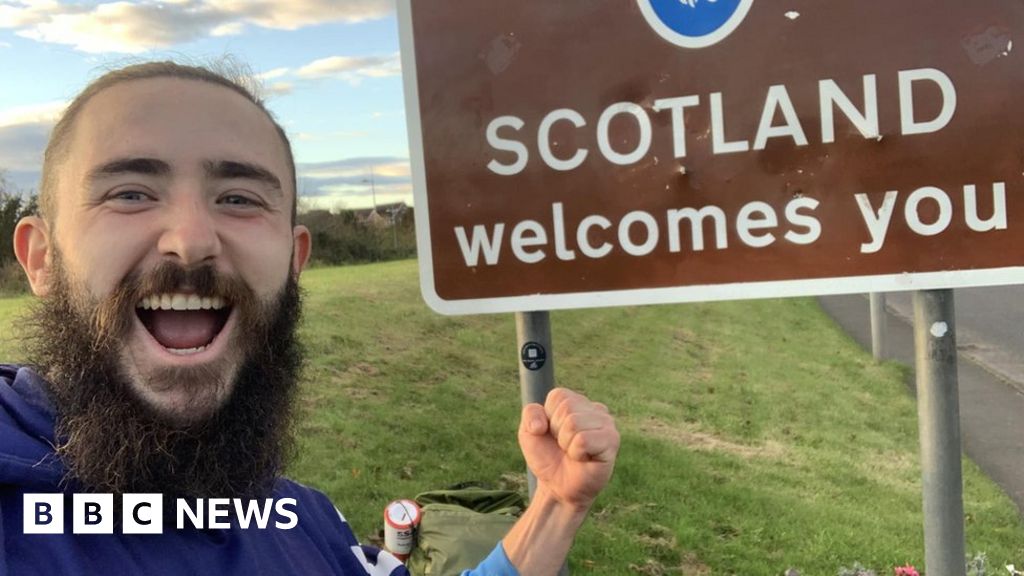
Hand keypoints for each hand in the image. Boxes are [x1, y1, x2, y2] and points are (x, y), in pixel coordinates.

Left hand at [517, 388, 619, 510]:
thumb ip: (530, 414)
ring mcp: (607, 424)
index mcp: (577, 401)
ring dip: (566, 443)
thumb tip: (540, 425)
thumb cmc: (547, 458)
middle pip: (567, 408)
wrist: (558, 488)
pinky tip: (583, 459)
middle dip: (557, 432)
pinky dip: (576, 453)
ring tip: (574, 452)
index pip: (559, 395)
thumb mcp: (528, 433)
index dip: (548, 418)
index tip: (554, 434)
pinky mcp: (612, 441)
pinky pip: (583, 440)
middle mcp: (596, 409)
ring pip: (574, 423)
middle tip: (565, 446)